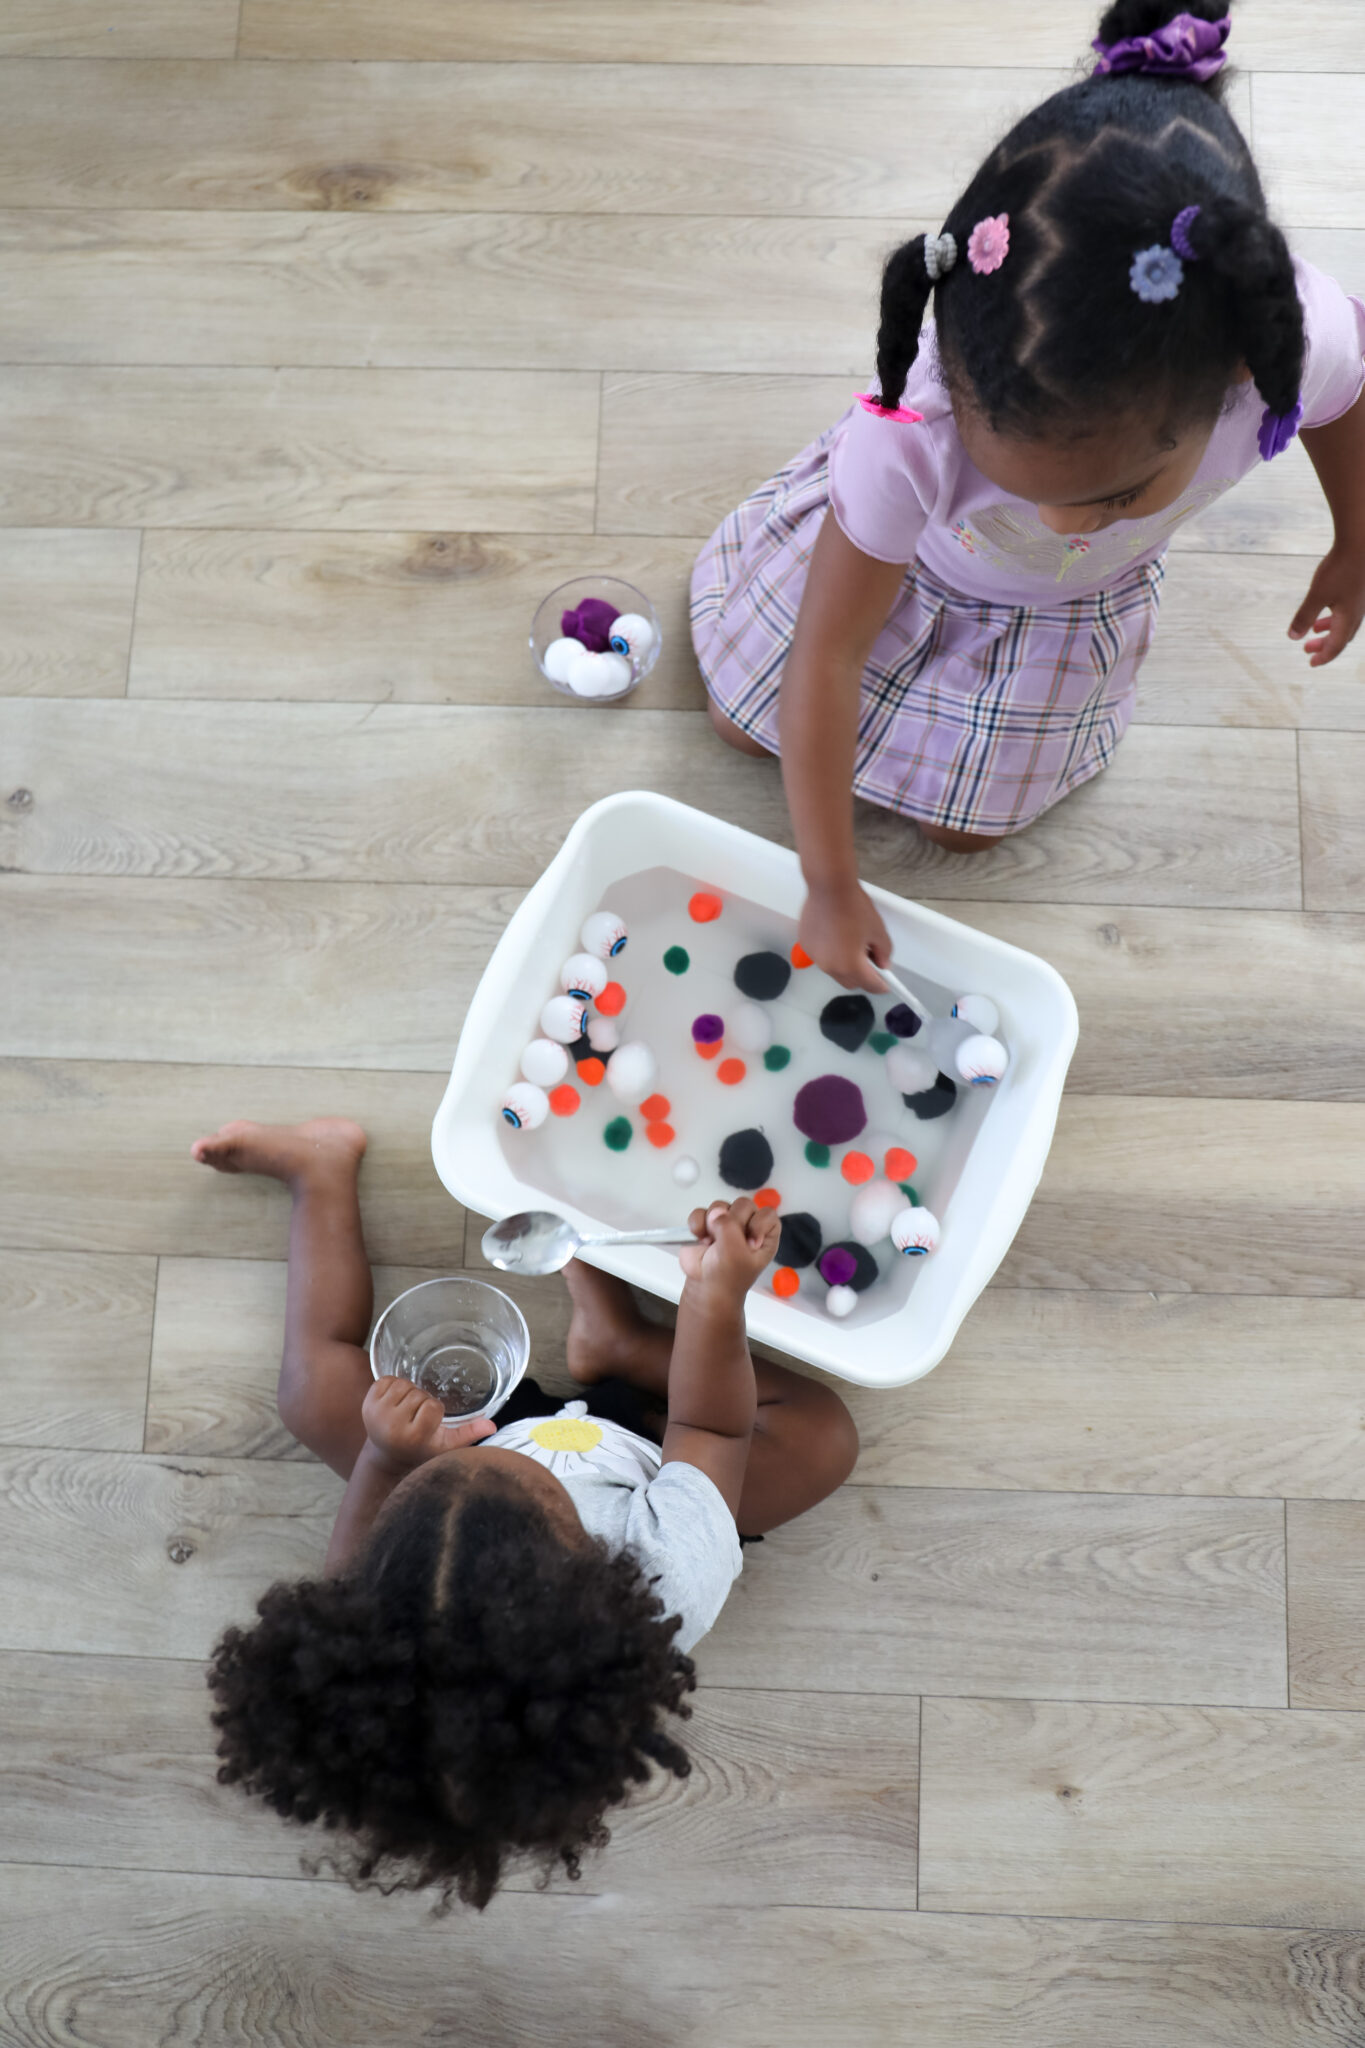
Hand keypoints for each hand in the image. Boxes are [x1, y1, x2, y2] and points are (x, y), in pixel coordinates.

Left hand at [362, 1375, 494, 1472]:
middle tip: (416, 1416)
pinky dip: (393, 1386)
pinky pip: (387, 1380)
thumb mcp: (445, 1444)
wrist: (387, 1453)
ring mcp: (376, 1414)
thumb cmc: (420, 1448)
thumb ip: (468, 1433)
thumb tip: (492, 1425)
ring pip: (403, 1384)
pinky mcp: (366, 1403)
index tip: (428, 1423)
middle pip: (418, 1394)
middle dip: (421, 1400)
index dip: (434, 1410)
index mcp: (413, 1437)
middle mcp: (391, 1426)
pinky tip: (394, 1402)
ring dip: (408, 1392)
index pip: (433, 1406)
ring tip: (406, 1409)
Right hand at [678, 1197, 779, 1299]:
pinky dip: (697, 1224)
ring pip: (721, 1205)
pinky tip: (700, 1239)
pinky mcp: (706, 1224)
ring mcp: (726, 1224)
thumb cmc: (728, 1278)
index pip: (767, 1214)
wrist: (705, 1289)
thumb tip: (716, 1212)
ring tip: (711, 1243)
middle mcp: (748, 1226)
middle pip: (743, 1205)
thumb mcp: (736, 1254)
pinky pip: (701, 1212)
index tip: (749, 1243)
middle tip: (726, 1242)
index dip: (758, 1224)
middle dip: (732, 1222)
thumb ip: (729, 1228)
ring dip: (712, 1223)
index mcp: (765, 1235)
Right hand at [797, 881, 890, 992]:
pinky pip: (822, 957)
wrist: (829, 887)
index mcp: (850, 966)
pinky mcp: (806, 946)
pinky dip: (831, 953)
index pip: (869, 985)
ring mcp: (815, 957)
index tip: (886, 984)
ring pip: (834, 971)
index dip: (881, 986)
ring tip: (851, 944)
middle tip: (870, 961)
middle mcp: (830, 967)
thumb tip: (882, 964)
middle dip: (862, 977)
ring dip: (845, 965)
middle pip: (850, 982)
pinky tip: (836, 935)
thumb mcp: (878, 931)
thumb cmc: (855, 907)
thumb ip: (884, 952)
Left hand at [1288, 546, 1364, 666]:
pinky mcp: (1358, 590)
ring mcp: (1359, 602)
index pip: (1336, 646)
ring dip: (1329, 631)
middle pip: (1341, 638)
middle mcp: (1357, 613)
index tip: (1311, 662)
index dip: (1323, 656)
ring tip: (1314, 632)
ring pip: (1344, 624)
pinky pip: (1346, 611)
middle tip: (1307, 651)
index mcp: (1348, 619)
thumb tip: (1292, 638)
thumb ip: (1304, 616)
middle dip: (1324, 646)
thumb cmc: (1339, 569)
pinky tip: (1324, 610)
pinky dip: (1334, 617)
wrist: (1360, 543)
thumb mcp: (1316, 595)